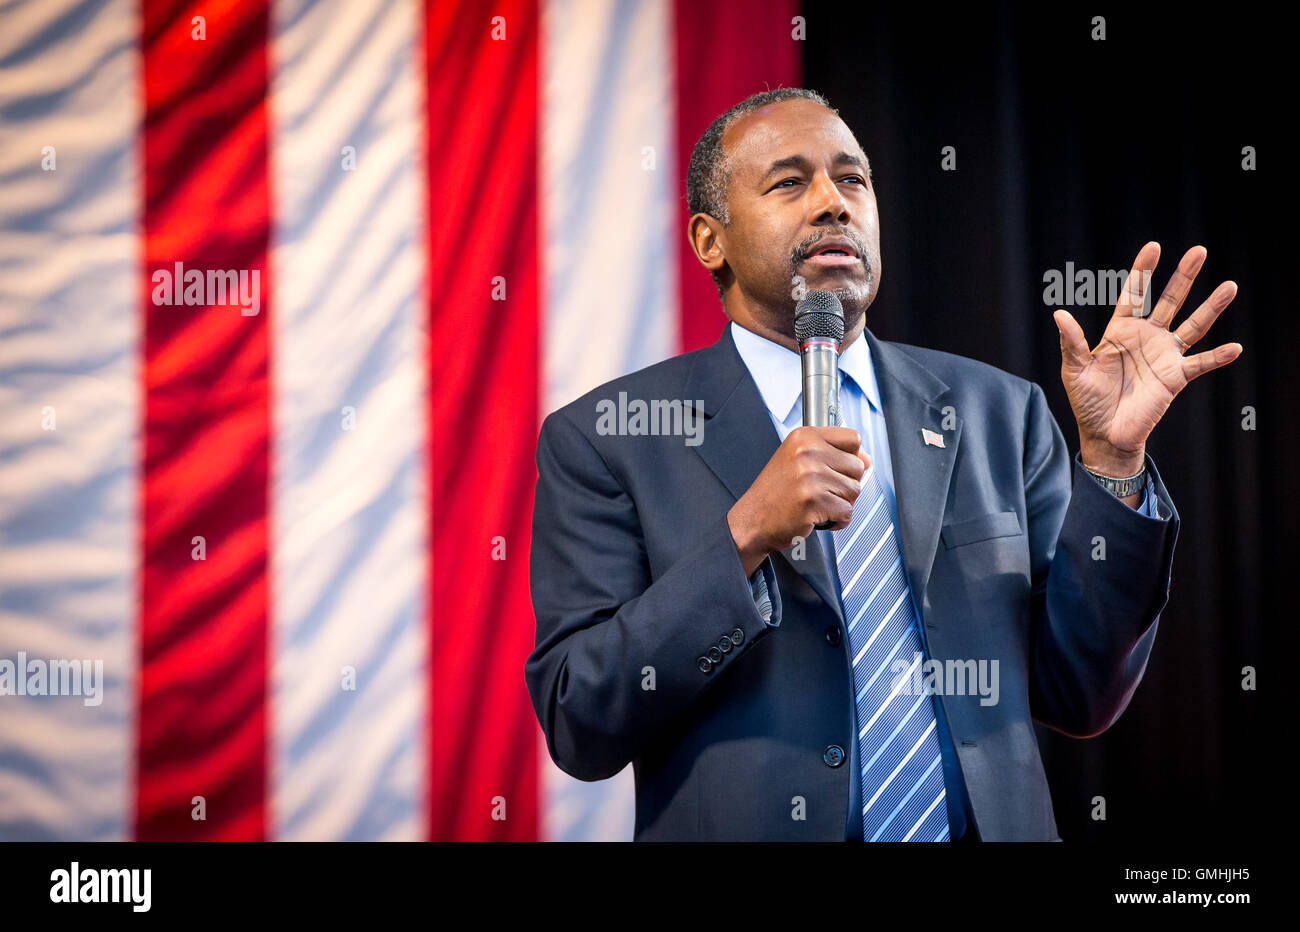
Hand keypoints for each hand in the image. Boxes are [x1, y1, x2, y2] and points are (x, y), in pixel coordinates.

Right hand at [728, 426, 871, 576]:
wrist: (752, 520)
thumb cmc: (775, 493)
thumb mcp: (799, 461)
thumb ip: (833, 455)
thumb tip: (866, 459)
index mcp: (804, 437)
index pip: (852, 438)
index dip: (849, 457)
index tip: (834, 468)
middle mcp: (807, 452)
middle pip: (858, 467)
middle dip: (845, 484)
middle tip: (820, 491)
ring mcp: (810, 476)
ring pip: (854, 491)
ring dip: (840, 504)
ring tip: (817, 504)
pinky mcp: (814, 501)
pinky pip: (846, 512)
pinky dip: (836, 520)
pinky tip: (817, 517)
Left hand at [1053, 242, 1241, 476]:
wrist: (1105, 433)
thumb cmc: (1087, 401)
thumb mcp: (1075, 369)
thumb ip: (1072, 342)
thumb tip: (1060, 314)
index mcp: (1120, 331)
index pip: (1135, 295)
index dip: (1143, 272)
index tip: (1154, 247)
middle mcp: (1147, 338)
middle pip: (1170, 301)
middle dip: (1184, 276)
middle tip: (1199, 250)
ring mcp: (1164, 356)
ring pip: (1193, 325)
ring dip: (1211, 307)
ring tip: (1230, 285)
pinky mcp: (1175, 378)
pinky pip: (1200, 364)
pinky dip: (1218, 357)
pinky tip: (1235, 347)